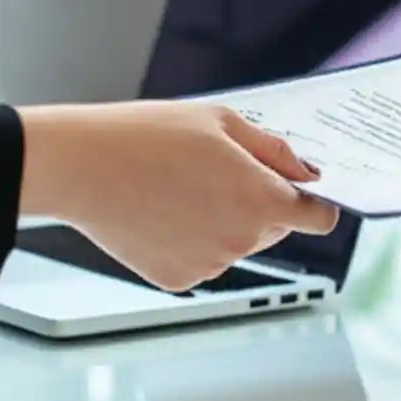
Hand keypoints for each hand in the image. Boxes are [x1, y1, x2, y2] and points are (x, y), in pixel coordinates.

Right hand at [16, 101, 337, 291]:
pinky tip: (162, 211)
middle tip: (219, 172)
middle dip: (262, 204)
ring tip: (181, 187)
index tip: (304, 192)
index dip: (315, 203)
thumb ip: (274, 150)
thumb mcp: (223, 121)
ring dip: (224, 221)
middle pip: (276, 228)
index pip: (318, 218)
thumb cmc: (148, 136)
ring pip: (237, 244)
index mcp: (260, 200)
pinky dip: (192, 240)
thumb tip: (306, 173)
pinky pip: (203, 259)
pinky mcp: (178, 279)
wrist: (82, 166)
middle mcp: (242, 241)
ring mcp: (210, 265)